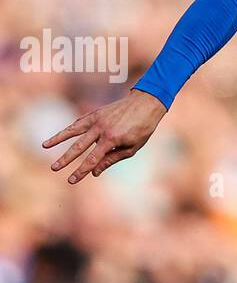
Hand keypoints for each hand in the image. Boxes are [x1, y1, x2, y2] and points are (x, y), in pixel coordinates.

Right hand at [43, 89, 167, 183]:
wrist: (146, 103)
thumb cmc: (143, 128)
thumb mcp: (132, 148)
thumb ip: (112, 159)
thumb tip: (95, 172)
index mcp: (112, 139)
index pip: (93, 159)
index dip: (81, 171)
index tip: (71, 180)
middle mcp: (101, 128)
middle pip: (79, 146)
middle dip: (66, 159)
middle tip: (54, 168)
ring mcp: (97, 119)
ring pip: (73, 130)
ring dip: (58, 138)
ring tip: (45, 145)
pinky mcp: (96, 112)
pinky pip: (80, 122)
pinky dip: (69, 128)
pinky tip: (60, 135)